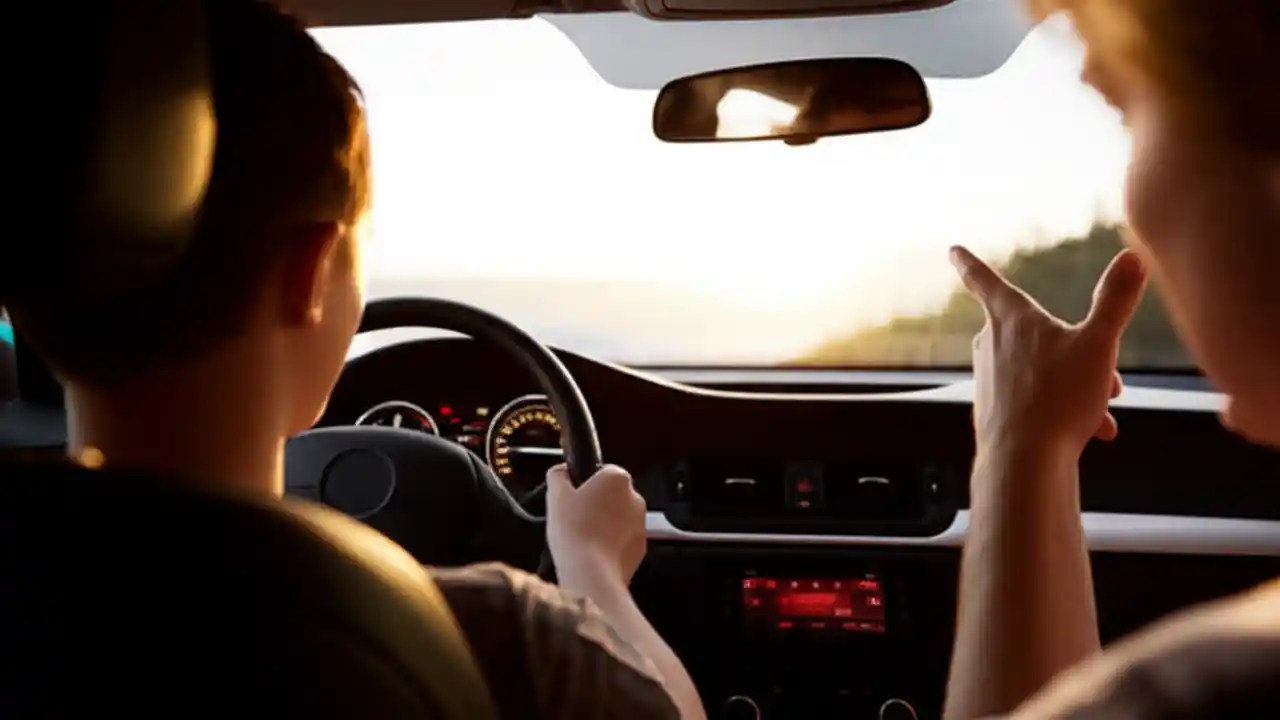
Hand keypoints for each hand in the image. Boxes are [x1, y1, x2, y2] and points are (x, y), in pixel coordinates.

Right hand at [546, 464, 647, 585]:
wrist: (591, 575)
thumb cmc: (573, 530)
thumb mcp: (555, 495)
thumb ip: (558, 475)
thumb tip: (561, 471)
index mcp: (617, 478)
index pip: (603, 471)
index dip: (586, 483)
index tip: (573, 497)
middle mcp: (635, 497)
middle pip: (613, 495)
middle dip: (596, 505)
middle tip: (574, 519)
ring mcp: (641, 524)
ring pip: (619, 519)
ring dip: (604, 525)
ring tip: (581, 539)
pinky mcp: (641, 548)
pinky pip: (623, 541)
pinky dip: (611, 545)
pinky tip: (593, 553)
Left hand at [949, 246, 1146, 457]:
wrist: (1026, 462)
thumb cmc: (1059, 398)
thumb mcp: (1099, 344)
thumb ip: (1116, 301)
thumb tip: (1133, 258)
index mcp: (1011, 319)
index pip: (985, 280)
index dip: (969, 263)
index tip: (953, 250)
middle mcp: (991, 344)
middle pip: (1037, 333)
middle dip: (1077, 350)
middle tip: (1108, 378)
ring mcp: (989, 378)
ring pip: (1044, 370)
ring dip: (1077, 385)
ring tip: (1101, 408)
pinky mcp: (993, 409)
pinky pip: (1036, 400)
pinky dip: (1065, 410)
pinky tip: (1093, 430)